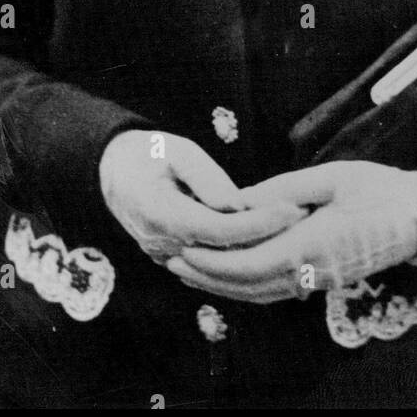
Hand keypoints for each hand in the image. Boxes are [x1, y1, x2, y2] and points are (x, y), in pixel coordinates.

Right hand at [99, 130, 306, 264]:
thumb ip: (206, 177)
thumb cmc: (146, 153)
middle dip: (268, 238)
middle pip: (226, 253)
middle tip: (306, 217)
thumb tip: (237, 204)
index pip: (221, 230)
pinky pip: (213, 265)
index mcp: (162, 215)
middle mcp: (164, 246)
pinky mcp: (175, 260)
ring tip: (297, 228)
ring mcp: (167, 257)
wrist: (110, 172)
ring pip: (222, 265)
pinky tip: (273, 240)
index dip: (259, 222)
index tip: (291, 207)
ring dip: (260, 249)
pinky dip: (242, 255)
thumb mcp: (175, 150)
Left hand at [166, 160, 416, 302]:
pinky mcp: (323, 279)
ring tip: (193, 271)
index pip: (250, 263)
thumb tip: (242, 200)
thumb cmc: (380, 190)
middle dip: (208, 276)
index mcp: (311, 245)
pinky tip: (231, 275)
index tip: (184, 249)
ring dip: (223, 286)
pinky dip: (248, 286)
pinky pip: (277, 290)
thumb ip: (284, 190)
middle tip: (174, 262)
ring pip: (261, 293)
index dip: (213, 261)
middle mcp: (311, 271)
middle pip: (249, 286)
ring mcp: (319, 280)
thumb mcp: (331, 177)